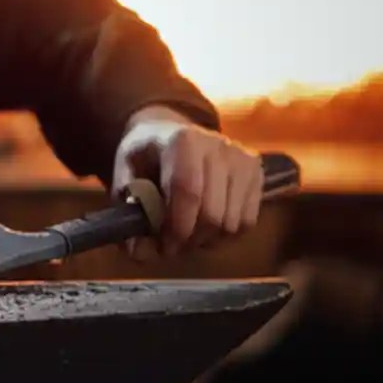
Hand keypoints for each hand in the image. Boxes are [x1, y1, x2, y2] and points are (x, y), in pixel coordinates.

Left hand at [111, 105, 262, 258]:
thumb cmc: (146, 155)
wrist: (171, 131)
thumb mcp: (125, 173)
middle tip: (172, 246)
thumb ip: (128, 209)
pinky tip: (206, 227)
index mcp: (183, 140)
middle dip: (190, 239)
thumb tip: (137, 251)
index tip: (165, 247)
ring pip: (232, 222)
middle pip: (213, 213)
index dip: (177, 227)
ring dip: (207, 240)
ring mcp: (242, 158)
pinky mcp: (257, 172)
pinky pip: (247, 221)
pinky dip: (226, 235)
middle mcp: (218, 145)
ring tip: (187, 234)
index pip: (188, 191)